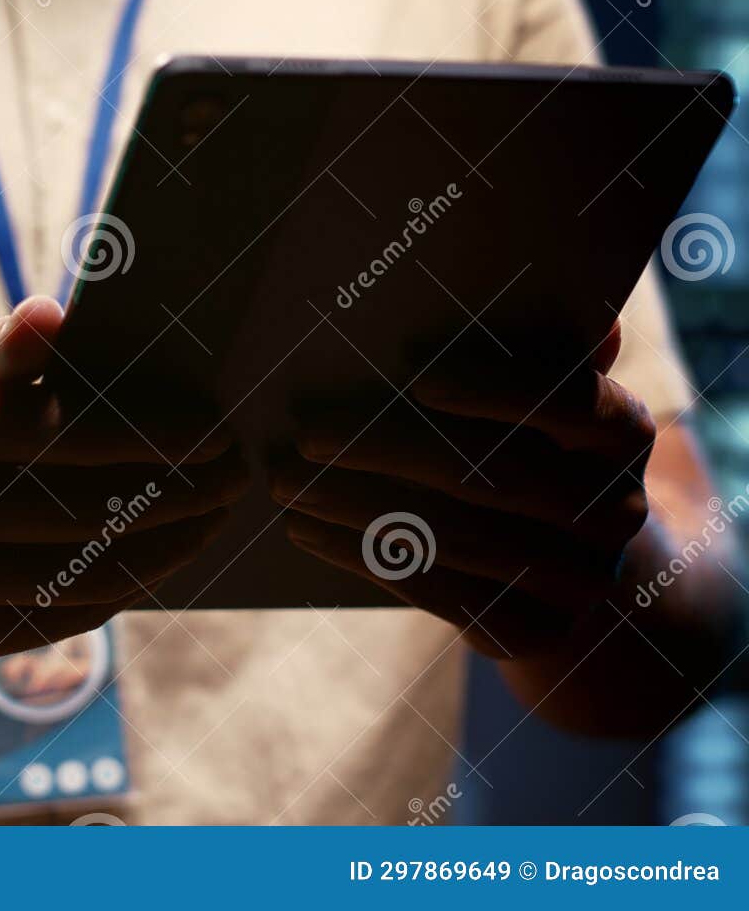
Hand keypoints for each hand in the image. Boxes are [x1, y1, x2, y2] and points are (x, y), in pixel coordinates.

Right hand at [0, 296, 248, 658]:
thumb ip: (0, 344)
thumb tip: (57, 318)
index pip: (69, 432)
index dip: (155, 434)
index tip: (215, 429)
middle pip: (88, 507)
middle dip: (179, 493)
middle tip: (235, 476)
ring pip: (86, 572)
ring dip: (168, 547)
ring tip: (214, 520)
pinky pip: (64, 617)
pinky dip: (124, 589)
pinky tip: (161, 559)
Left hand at [271, 325, 655, 659]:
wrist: (572, 554)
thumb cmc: (528, 442)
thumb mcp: (536, 391)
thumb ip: (527, 345)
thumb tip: (504, 281)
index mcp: (625, 431)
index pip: (567, 403)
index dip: (493, 389)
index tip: (414, 374)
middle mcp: (618, 509)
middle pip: (494, 476)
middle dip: (388, 450)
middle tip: (305, 433)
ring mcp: (581, 579)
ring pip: (458, 538)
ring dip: (358, 506)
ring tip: (285, 482)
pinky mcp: (534, 630)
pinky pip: (439, 592)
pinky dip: (363, 556)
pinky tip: (305, 529)